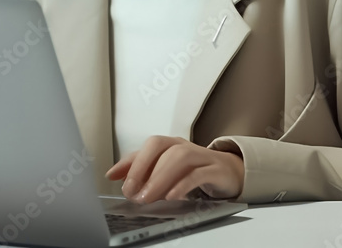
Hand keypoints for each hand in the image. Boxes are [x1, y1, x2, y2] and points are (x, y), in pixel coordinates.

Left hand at [105, 136, 243, 203]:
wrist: (228, 172)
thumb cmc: (193, 170)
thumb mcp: (165, 169)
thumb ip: (141, 169)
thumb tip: (113, 174)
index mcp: (170, 144)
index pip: (148, 146)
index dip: (130, 161)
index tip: (113, 177)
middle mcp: (184, 146)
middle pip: (161, 147)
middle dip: (143, 169)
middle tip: (132, 192)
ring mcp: (201, 156)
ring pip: (180, 157)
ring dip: (160, 177)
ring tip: (149, 197)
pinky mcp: (216, 170)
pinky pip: (199, 174)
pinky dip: (183, 184)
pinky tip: (172, 196)